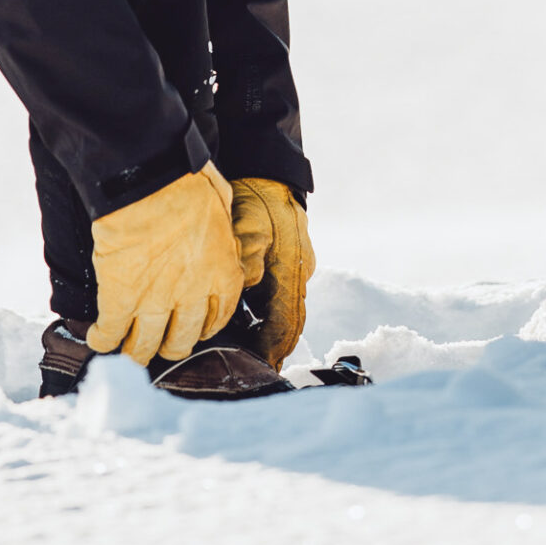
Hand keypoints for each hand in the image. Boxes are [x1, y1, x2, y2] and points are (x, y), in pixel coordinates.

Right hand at [87, 164, 243, 365]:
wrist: (147, 181)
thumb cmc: (186, 180)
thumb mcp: (221, 201)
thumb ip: (220, 222)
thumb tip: (217, 221)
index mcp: (222, 273)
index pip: (218, 316)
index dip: (204, 326)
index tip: (195, 326)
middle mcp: (192, 296)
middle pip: (182, 341)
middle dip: (171, 345)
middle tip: (161, 341)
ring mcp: (154, 302)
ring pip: (145, 346)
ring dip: (136, 350)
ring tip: (128, 348)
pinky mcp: (120, 300)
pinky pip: (110, 334)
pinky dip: (102, 340)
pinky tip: (98, 337)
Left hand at [230, 177, 314, 370]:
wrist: (268, 172)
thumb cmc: (255, 197)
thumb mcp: (247, 223)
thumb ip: (248, 254)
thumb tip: (251, 281)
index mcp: (292, 269)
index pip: (286, 321)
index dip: (273, 347)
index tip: (258, 368)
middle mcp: (299, 273)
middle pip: (291, 322)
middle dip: (276, 348)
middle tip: (257, 372)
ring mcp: (296, 268)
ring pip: (288, 311)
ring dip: (274, 334)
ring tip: (253, 356)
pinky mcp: (289, 262)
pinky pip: (282, 298)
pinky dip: (270, 316)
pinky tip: (251, 325)